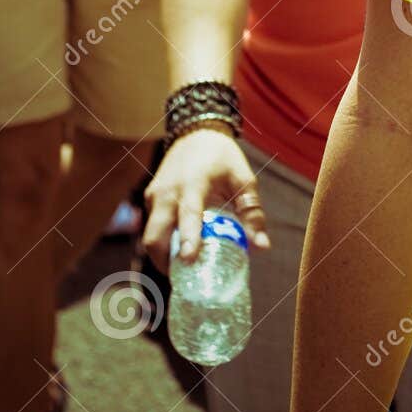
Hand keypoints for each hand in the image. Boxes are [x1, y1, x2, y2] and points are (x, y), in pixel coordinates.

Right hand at [141, 125, 269, 269]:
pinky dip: (162, 242)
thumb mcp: (243, 179)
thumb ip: (252, 212)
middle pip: (156, 235)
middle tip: (186, 279)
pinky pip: (152, 226)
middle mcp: (168, 191)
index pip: (188, 215)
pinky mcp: (149, 198)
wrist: (195, 133)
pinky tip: (179, 251)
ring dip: (163, 254)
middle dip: (166, 260)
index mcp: (193, 183)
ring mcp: (154, 195)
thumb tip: (262, 247)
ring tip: (183, 271)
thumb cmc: (222, 157)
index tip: (189, 260)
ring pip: (150, 235)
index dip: (188, 238)